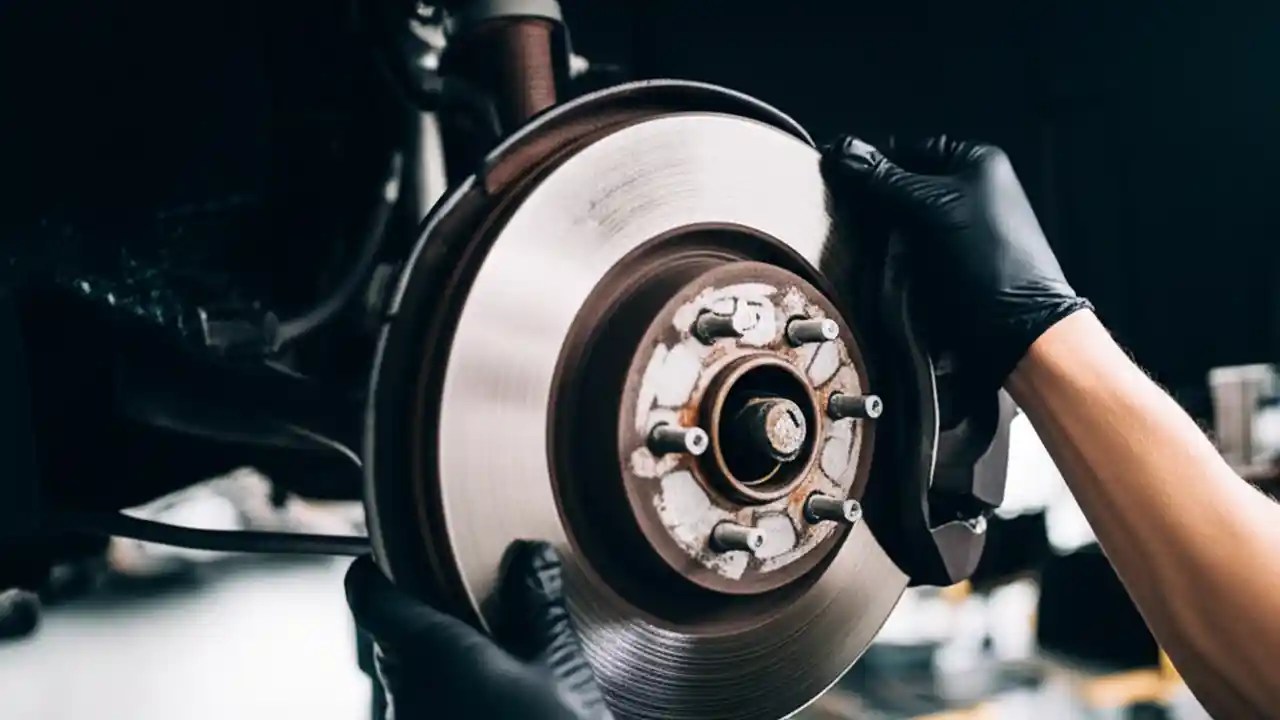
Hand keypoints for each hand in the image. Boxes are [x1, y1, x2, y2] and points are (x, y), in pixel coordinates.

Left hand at [346, 542, 611, 719]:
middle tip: (473, 596)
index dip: (378, 567)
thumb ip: (537, 604)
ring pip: (407, 679)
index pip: (369, 593)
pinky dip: (448, 697)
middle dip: (425, 612)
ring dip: (440, 661)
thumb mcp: (557, 667)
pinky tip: (495, 701)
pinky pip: (421, 712)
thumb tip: (528, 554)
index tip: (397, 552)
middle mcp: (402, 692)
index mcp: (428, 652)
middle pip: (391, 635)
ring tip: (496, 653)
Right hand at [823, 135, 1091, 388]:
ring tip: (868, 240)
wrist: (1013, 327)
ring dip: (880, 230)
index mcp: (974, 161)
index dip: (874, 162)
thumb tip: (843, 150)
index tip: (839, 175)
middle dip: (875, 199)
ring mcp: (954, 226)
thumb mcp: (933, 207)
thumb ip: (885, 178)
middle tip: (852, 212)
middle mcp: (966, 189)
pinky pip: (905, 246)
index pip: (907, 149)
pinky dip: (891, 252)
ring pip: (899, 218)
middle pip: (900, 183)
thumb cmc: (991, 260)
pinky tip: (881, 259)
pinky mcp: (944, 258)